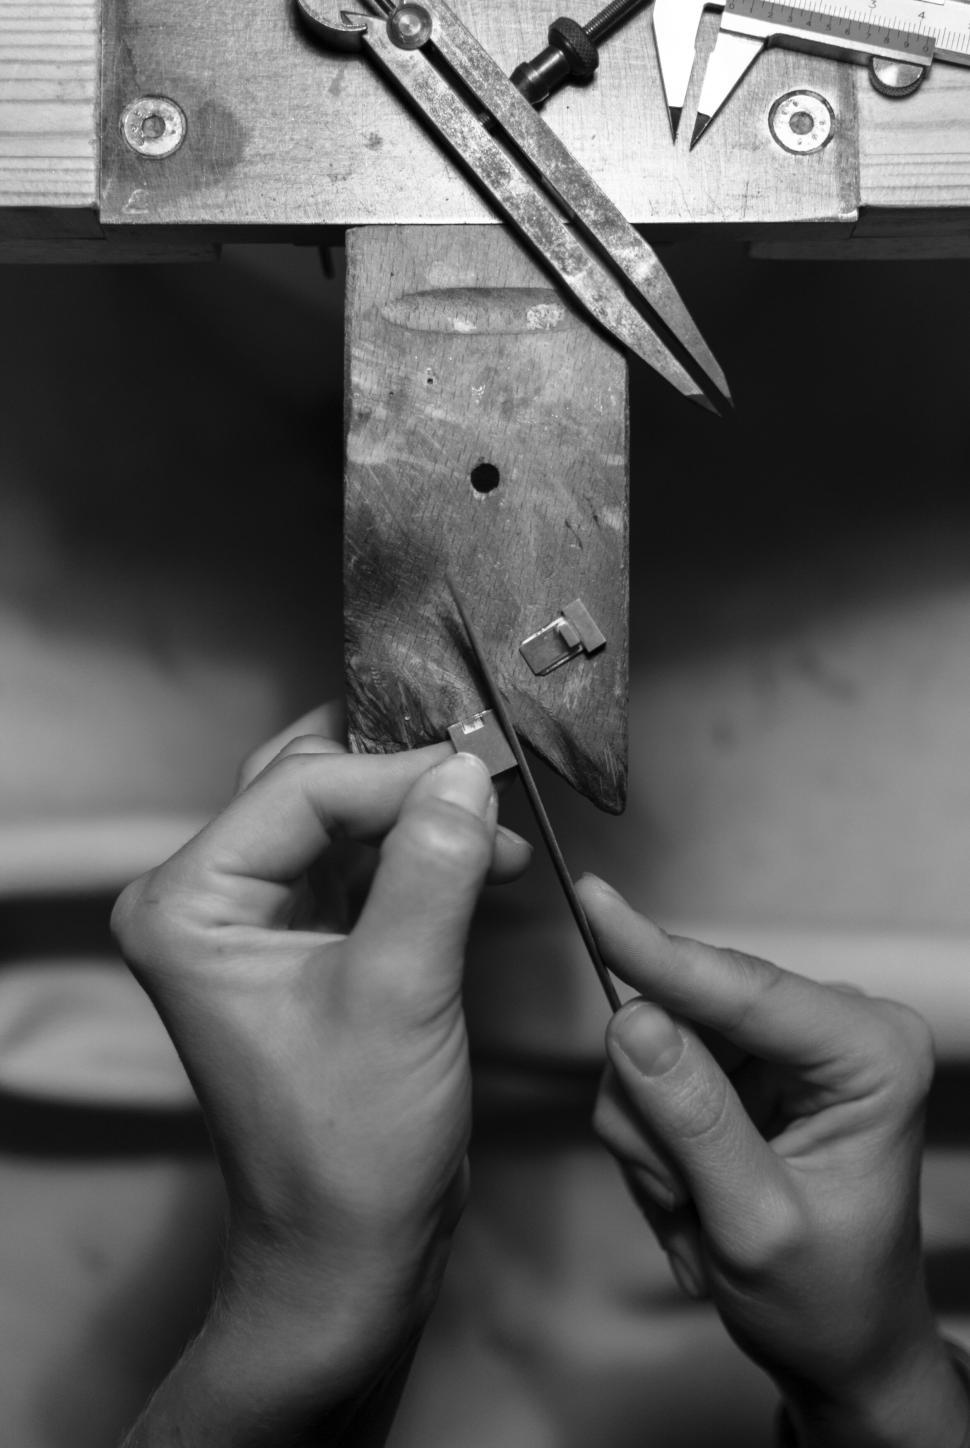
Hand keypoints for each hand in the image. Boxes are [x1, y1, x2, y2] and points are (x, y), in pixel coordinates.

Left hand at [113, 711, 530, 1444]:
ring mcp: (252, 920)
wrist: (349, 1252)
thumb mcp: (398, 996)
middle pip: (310, 786)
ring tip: (496, 839)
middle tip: (490, 787)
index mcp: (189, 904)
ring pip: (338, 817)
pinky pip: (359, 862)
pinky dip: (419, 854)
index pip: (301, 789)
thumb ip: (432, 872)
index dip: (399, 776)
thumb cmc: (351, 1147)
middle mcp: (206, 900)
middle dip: (404, 784)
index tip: (487, 778)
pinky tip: (482, 863)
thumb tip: (466, 769)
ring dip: (418, 816)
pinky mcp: (302, 941)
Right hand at [579, 876, 968, 1447]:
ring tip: (694, 1208)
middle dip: (658, 1113)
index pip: (745, 990)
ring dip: (652, 1140)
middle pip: (686, 1016)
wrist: (840, 1347)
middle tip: (681, 1197)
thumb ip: (694, 1121)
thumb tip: (633, 1023)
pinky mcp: (745, 1062)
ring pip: (655, 1046)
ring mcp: (784, 1044)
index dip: (659, 953)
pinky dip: (653, 1144)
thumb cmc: (829, 1301)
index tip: (593, 903)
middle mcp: (832, 1028)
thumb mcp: (756, 1225)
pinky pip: (652, 1074)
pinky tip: (689, 1194)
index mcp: (872, 1054)